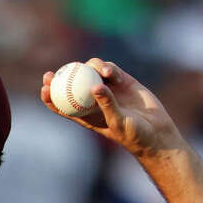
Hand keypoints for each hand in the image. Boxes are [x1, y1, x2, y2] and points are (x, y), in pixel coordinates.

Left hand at [39, 58, 179, 156]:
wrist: (157, 131)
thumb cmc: (135, 134)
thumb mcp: (118, 122)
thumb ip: (107, 105)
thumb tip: (94, 86)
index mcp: (87, 115)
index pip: (63, 105)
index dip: (51, 96)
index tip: (44, 88)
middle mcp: (94, 100)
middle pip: (72, 84)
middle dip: (61, 76)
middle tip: (53, 72)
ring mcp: (108, 89)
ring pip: (91, 72)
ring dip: (90, 68)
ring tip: (100, 72)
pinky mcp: (123, 81)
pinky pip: (110, 70)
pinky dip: (108, 68)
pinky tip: (109, 71)